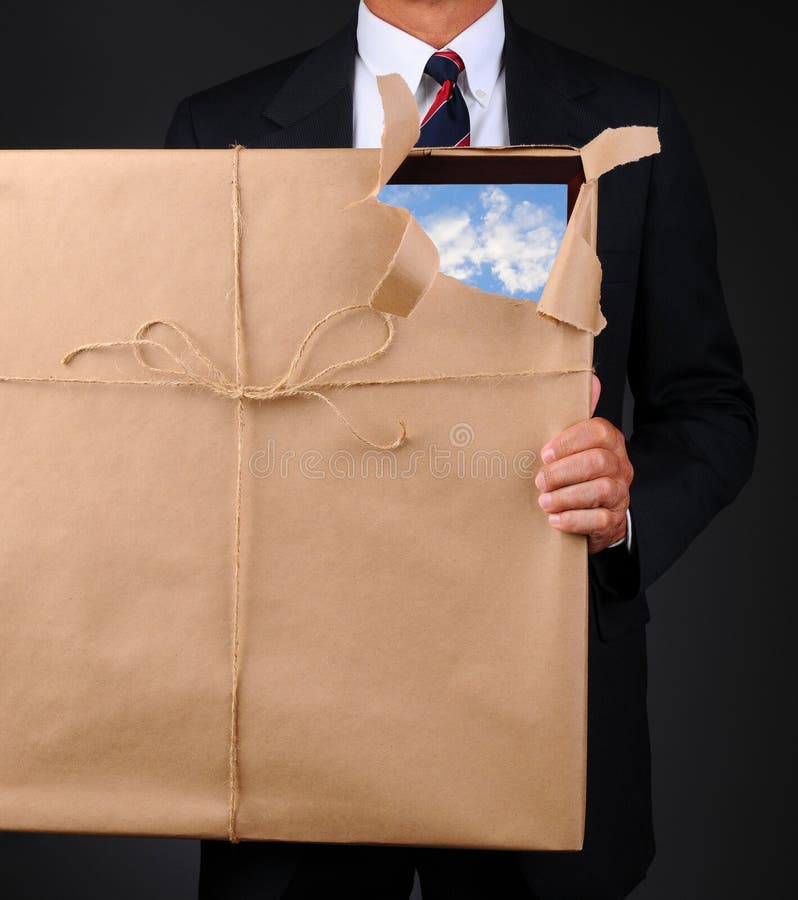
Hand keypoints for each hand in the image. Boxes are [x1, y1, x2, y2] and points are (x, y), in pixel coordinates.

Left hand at [534, 375, 632, 553]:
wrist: (593, 515)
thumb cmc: (576, 473)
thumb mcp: (574, 445)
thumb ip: (576, 416)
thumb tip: (592, 378)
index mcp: (610, 442)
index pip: (597, 431)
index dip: (569, 442)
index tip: (544, 454)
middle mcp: (620, 466)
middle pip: (597, 462)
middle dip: (563, 472)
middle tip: (540, 481)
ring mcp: (620, 494)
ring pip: (599, 490)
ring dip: (566, 496)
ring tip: (545, 502)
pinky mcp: (613, 520)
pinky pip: (598, 520)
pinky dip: (573, 520)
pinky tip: (555, 520)